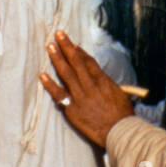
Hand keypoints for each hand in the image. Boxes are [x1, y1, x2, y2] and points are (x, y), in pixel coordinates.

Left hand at [40, 30, 133, 148]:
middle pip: (76, 61)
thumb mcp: (120, 94)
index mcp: (103, 80)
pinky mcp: (73, 108)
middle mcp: (90, 85)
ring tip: (50, 47)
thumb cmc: (123, 115)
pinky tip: (42, 75)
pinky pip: (59, 94)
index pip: (88, 61)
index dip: (79, 52)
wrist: (119, 131)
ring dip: (57, 58)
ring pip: (66, 73)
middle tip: (58, 34)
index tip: (73, 45)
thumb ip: (108, 85)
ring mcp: (80, 96)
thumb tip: (101, 80)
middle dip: (67, 47)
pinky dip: (50, 85)